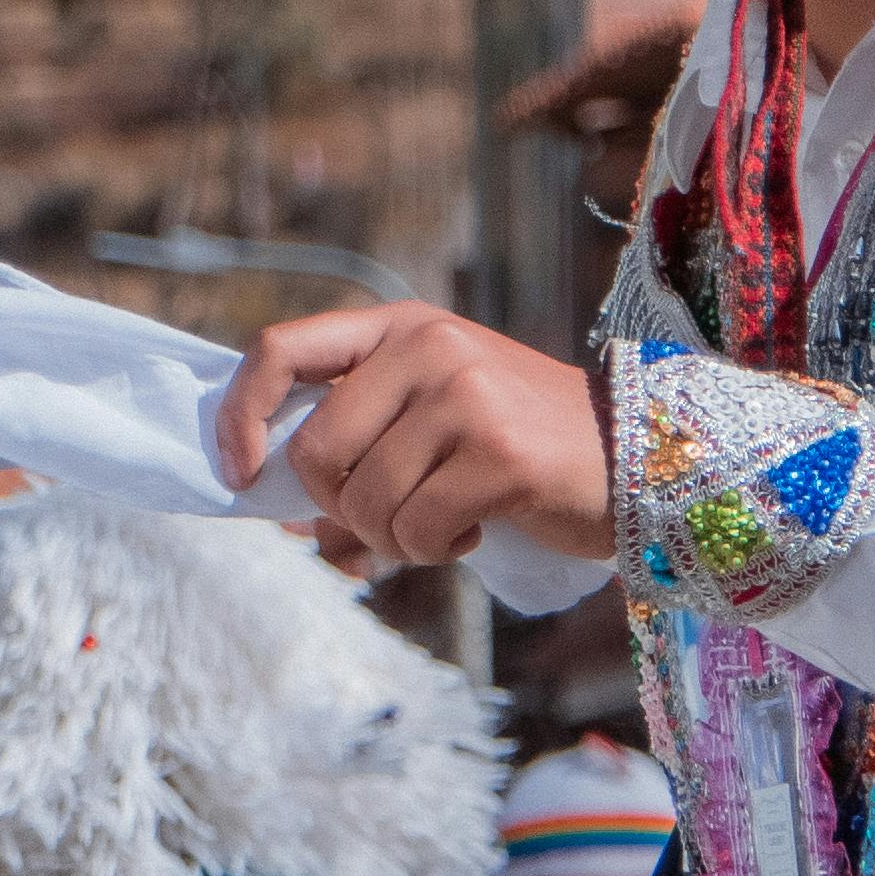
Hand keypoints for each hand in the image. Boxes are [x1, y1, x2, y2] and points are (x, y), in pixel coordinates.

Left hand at [211, 303, 612, 577]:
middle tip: (389, 519)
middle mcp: (428, 346)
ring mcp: (466, 394)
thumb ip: (358, 435)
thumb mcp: (434, 411)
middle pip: (314, 449)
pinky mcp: (498, 453)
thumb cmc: (518, 446)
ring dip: (393, 538)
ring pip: (365, 501)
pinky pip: (416, 529)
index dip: (240, 415)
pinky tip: (474, 527)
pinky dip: (434, 548)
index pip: (280, 350)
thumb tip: (269, 498)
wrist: (633, 456)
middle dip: (338, 509)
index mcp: (401, 326)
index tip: (241, 473)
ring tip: (442, 523)